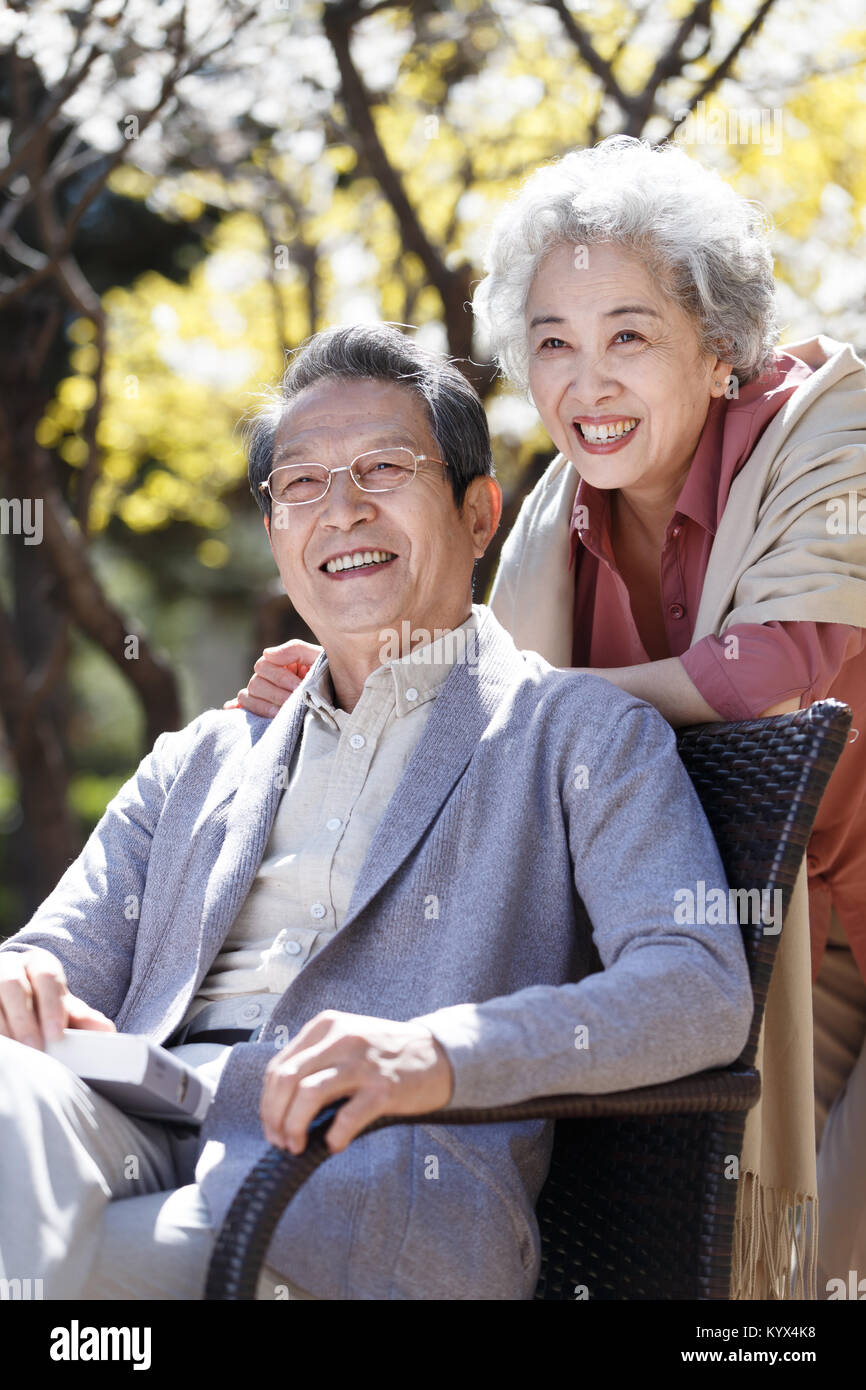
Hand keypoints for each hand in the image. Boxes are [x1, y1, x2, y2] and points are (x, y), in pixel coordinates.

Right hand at [0, 947, 115, 1048]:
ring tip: (17, 1053)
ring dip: (4, 1026)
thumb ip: (82, 1017)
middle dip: (24, 1019)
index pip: (47, 978)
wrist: (11, 995)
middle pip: (13, 985)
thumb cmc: (41, 1003)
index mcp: (38, 963)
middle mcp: (10, 965)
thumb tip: (107, 1031)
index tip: (57, 1034)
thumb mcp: (61, 1006)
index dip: (52, 1006)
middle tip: (35, 1048)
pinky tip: (3, 1050)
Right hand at [223, 638, 322, 717]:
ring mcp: (264, 695)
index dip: (280, 678)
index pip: (264, 666)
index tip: (298, 688)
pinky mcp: (262, 711)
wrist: (344, 702)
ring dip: (264, 707)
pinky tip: (237, 712)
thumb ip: (295, 649)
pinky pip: (241, 708)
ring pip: (247, 696)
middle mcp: (269, 678)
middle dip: (275, 694)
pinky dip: (236, 709)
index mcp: (281, 663)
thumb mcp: (318, 658)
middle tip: (293, 703)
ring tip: (283, 715)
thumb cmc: (332, 677)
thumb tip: (266, 654)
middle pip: (255, 683)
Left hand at [260, 1010, 453, 1154]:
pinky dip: (334, 1137)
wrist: (440, 1055)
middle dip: (274, 1117)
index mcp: (326, 1025)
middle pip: (286, 1080)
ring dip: (294, 1127)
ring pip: (308, 1095)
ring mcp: (363, 1063)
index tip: (272, 1124)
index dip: (267, 1102)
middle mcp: (341, 1039)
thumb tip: (280, 1104)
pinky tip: (334, 1144)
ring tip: (297, 1146)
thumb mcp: (347, 1040)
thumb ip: (316, 1060)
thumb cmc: (388, 1054)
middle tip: (280, 1141)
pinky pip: (346, 1117)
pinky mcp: (384, 1088)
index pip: (278, 1066)